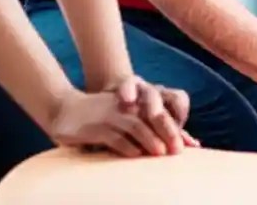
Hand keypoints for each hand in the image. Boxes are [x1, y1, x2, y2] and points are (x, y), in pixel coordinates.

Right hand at [43, 82, 191, 156]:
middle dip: (167, 131)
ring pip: (135, 124)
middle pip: (152, 115)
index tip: (190, 145)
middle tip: (178, 150)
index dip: (176, 127)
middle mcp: (126, 105)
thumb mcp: (128, 119)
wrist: (65, 110)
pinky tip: (135, 155)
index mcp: (136, 101)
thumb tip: (189, 143)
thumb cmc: (104, 119)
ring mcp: (110, 114)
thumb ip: (153, 130)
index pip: (161, 112)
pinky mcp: (96, 127)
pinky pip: (113, 136)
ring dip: (149, 139)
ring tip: (160, 152)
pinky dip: (125, 146)